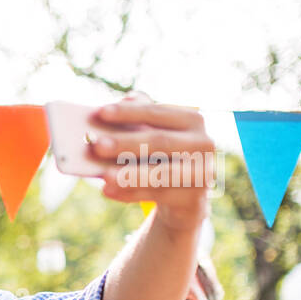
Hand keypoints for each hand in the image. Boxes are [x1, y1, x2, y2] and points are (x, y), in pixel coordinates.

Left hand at [87, 92, 214, 229]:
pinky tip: (108, 191)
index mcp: (192, 120)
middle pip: (160, 141)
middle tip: (97, 145)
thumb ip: (139, 117)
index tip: (100, 112)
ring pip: (161, 172)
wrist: (184, 197)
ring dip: (129, 174)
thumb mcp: (152, 135)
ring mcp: (202, 172)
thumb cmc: (162, 157)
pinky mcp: (194, 198)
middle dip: (126, 143)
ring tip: (103, 175)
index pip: (157, 112)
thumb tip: (125, 100)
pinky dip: (130, 194)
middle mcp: (203, 143)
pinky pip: (157, 195)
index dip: (129, 112)